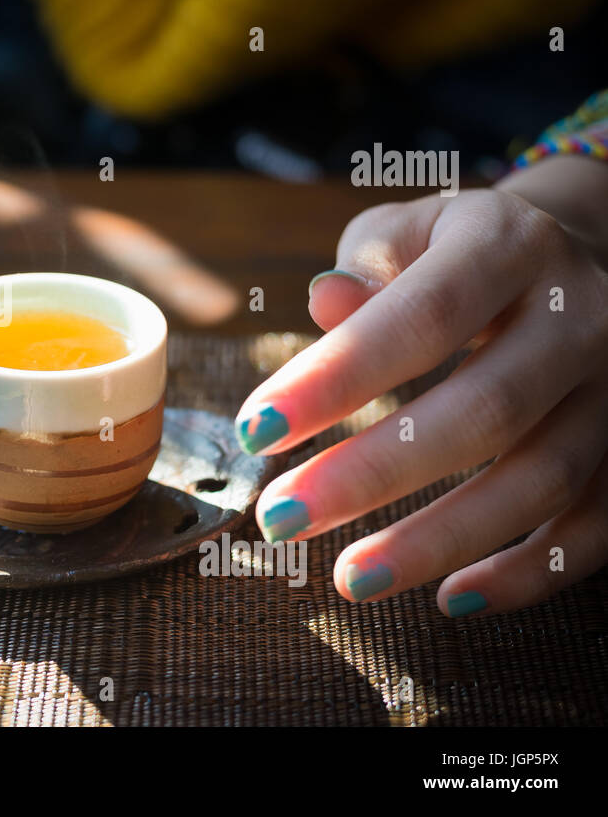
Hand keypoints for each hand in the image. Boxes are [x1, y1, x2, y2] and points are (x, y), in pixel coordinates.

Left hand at [236, 183, 607, 616]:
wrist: (581, 252)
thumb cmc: (459, 252)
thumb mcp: (410, 233)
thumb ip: (366, 267)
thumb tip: (323, 300)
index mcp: (510, 245)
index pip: (421, 317)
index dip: (337, 376)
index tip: (256, 429)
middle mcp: (580, 315)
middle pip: (485, 409)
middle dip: (373, 473)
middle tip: (281, 517)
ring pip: (543, 479)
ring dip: (441, 539)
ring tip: (352, 578)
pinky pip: (596, 526)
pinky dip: (530, 572)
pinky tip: (452, 596)